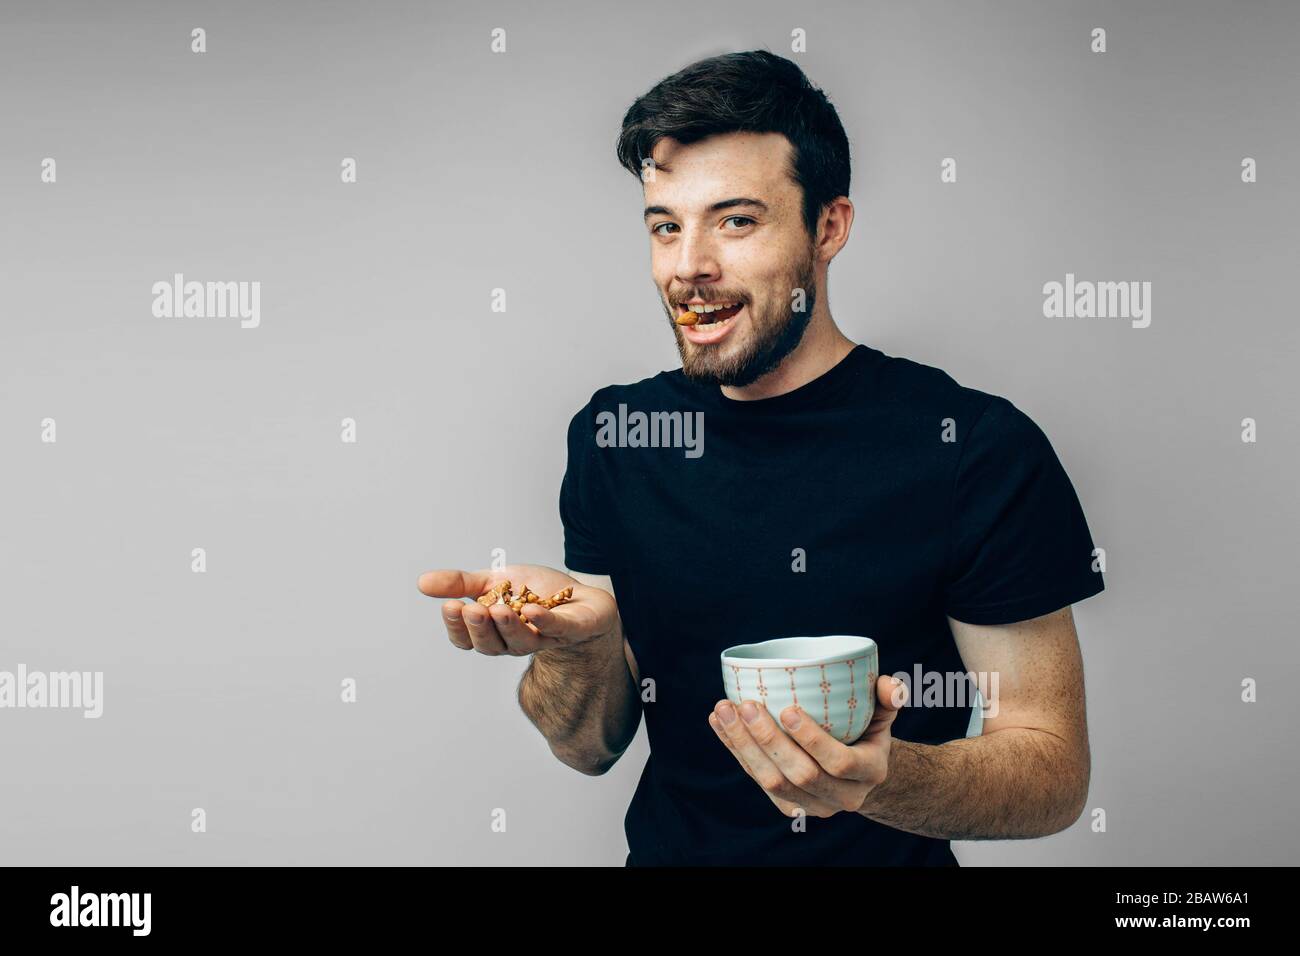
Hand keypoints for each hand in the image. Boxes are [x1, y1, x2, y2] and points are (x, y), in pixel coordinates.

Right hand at [417, 564, 618, 656]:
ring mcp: (544, 639)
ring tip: (498, 609)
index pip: (467, 639)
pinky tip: (532, 610)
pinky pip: (556, 630)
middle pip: (491, 645)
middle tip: (471, 610)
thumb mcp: (494, 582)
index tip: (450, 606)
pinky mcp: (572, 630)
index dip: (457, 627)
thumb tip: (422, 583)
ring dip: (508, 626)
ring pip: (521, 642)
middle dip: (479, 628)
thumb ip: (460, 583)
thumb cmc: (534, 593)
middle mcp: (514, 641)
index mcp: (493, 631)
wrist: (580, 597)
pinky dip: (544, 622)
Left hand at [708, 675, 907, 817]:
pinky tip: (719, 722)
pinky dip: (736, 750)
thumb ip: (888, 697)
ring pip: (772, 782)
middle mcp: (842, 797)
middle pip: (799, 775)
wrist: (858, 772)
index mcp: (868, 772)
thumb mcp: (883, 715)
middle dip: (769, 740)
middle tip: (747, 705)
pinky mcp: (788, 806)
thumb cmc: (868, 732)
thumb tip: (891, 685)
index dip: (812, 740)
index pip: (838, 763)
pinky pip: (757, 780)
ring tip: (724, 710)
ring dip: (744, 745)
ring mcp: (813, 806)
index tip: (788, 709)